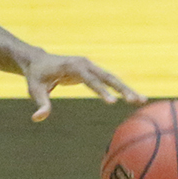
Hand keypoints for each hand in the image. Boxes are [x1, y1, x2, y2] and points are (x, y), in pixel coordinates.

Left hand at [23, 52, 145, 121]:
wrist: (37, 60)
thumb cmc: (36, 76)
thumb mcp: (35, 90)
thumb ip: (40, 104)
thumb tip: (37, 118)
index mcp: (73, 67)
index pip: (90, 80)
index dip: (101, 91)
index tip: (113, 102)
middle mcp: (85, 64)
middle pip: (107, 77)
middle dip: (123, 89)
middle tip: (137, 101)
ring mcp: (90, 66)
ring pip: (112, 78)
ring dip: (127, 89)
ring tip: (142, 101)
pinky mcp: (92, 71)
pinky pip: (109, 80)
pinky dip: (121, 88)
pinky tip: (133, 98)